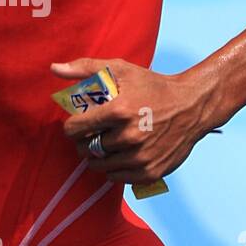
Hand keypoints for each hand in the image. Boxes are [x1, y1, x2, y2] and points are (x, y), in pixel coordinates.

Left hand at [49, 57, 215, 184]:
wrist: (192, 106)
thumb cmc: (153, 85)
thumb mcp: (121, 69)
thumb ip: (85, 68)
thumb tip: (54, 68)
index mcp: (119, 110)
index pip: (75, 128)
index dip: (72, 126)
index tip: (78, 123)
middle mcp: (129, 136)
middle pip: (86, 148)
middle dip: (83, 142)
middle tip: (91, 135)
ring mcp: (141, 157)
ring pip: (100, 165)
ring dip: (97, 157)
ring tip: (104, 146)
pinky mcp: (151, 172)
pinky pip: (117, 177)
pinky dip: (114, 169)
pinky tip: (119, 156)